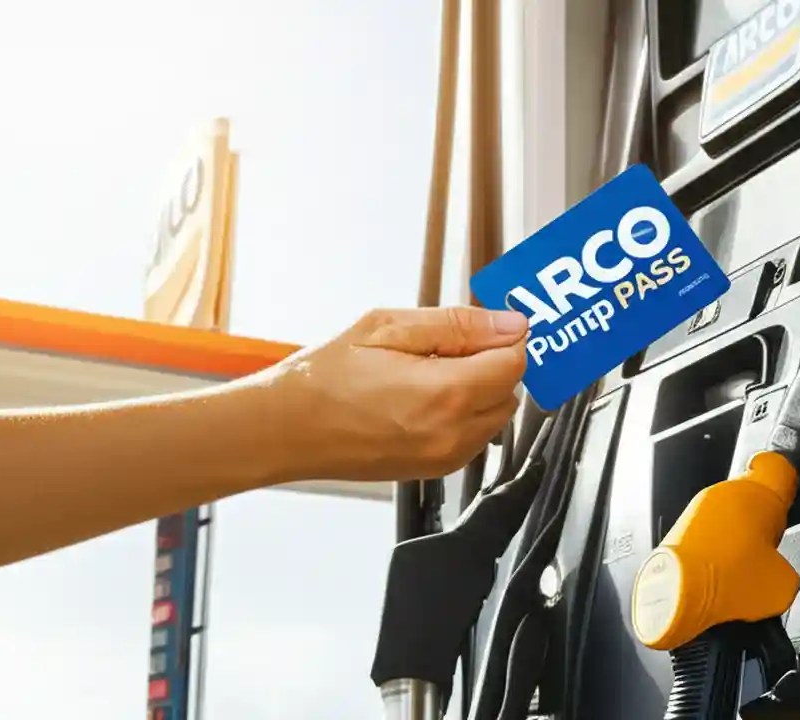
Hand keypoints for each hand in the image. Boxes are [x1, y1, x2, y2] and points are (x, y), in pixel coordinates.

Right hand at [261, 306, 528, 482]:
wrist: (285, 430)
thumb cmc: (323, 378)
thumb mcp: (388, 328)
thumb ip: (457, 325)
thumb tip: (509, 323)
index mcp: (445, 394)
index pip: (514, 362)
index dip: (504, 337)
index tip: (486, 324)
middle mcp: (452, 433)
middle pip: (510, 391)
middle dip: (493, 362)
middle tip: (449, 344)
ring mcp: (445, 457)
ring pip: (496, 415)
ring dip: (481, 388)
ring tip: (432, 369)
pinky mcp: (435, 469)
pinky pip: (475, 436)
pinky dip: (465, 412)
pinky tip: (426, 395)